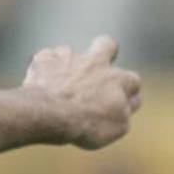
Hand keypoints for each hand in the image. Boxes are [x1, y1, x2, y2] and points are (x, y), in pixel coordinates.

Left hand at [23, 35, 141, 150]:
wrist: (51, 114)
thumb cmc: (86, 124)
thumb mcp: (116, 128)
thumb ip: (125, 114)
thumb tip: (127, 106)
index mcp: (120, 80)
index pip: (132, 82)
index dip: (125, 94)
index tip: (115, 106)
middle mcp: (97, 63)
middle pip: (108, 46)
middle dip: (106, 54)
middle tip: (95, 72)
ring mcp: (70, 58)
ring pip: (71, 51)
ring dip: (69, 63)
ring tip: (60, 83)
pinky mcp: (46, 59)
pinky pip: (47, 58)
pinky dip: (45, 69)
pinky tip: (41, 84)